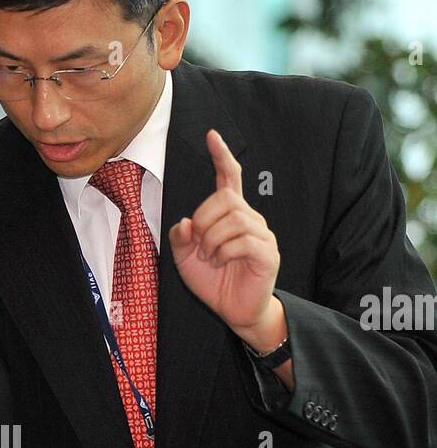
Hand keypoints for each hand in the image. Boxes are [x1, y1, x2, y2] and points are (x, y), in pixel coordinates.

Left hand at [168, 129, 281, 345]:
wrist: (236, 311)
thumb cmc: (214, 282)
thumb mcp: (185, 260)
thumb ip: (180, 239)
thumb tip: (185, 222)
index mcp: (231, 215)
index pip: (229, 178)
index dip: (221, 157)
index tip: (212, 136)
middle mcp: (250, 219)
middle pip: (226, 198)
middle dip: (204, 219)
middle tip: (198, 244)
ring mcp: (262, 234)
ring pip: (234, 218)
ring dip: (212, 239)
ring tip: (210, 257)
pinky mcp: (268, 253)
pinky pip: (243, 240)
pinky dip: (224, 251)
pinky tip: (220, 263)